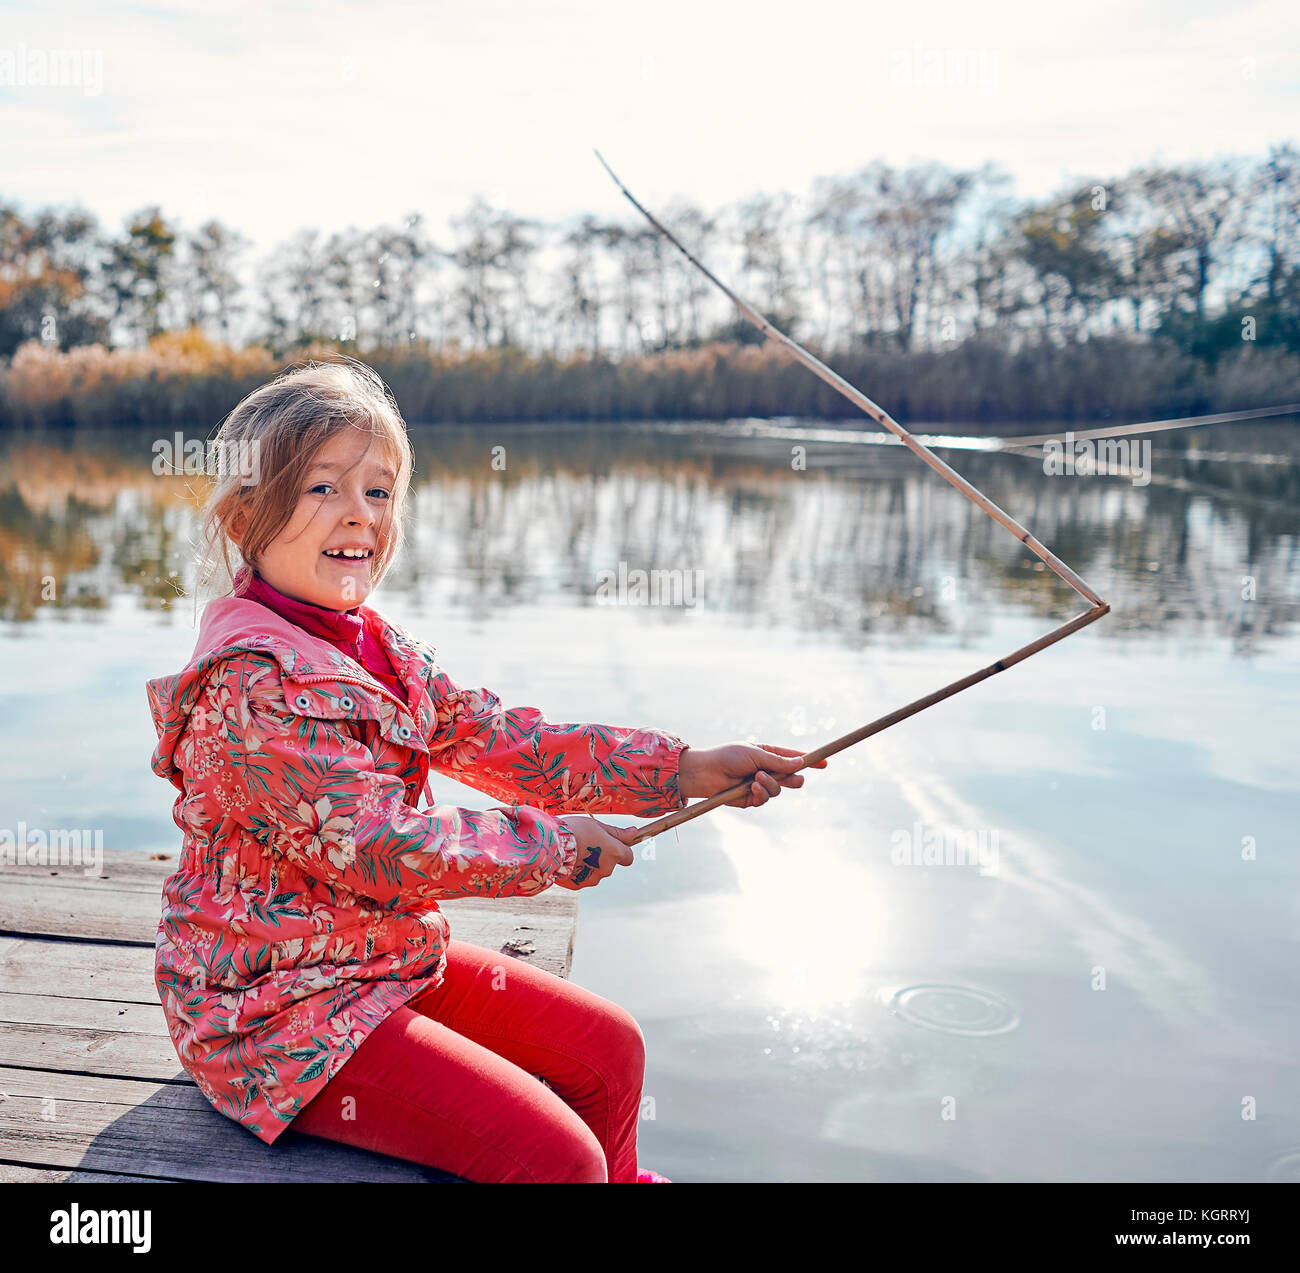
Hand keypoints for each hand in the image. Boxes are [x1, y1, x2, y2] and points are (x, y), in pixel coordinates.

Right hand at [553, 815, 638, 890]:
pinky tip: (567, 862)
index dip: (621, 850)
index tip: (610, 844)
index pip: (628, 857)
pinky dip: (577, 872)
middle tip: (585, 844)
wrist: (550, 846)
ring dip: (589, 865)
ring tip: (573, 852)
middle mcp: (608, 869)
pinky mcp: (579, 886)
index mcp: (615, 852)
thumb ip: (617, 832)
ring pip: (595, 872)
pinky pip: (582, 878)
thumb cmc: (575, 830)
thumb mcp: (597, 826)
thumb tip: (634, 832)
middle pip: (610, 864)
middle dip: (601, 856)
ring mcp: (593, 879)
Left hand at [677, 742, 826, 807]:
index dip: (809, 761)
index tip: (825, 763)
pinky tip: (751, 788)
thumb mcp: (756, 754)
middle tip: (793, 778)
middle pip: (791, 778)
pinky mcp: (750, 799)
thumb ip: (778, 762)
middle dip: (794, 779)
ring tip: (756, 778)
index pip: (793, 758)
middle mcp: (765, 770)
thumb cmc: (728, 756)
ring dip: (770, 785)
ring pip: (779, 790)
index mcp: (767, 755)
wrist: (705, 772)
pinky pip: (765, 800)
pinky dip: (761, 793)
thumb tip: (801, 763)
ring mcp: (759, 785)